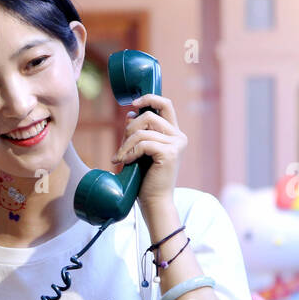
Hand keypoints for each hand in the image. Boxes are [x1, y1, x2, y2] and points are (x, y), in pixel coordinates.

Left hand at [111, 93, 187, 210]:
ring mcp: (176, 144)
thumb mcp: (140, 150)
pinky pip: (143, 144)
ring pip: (143, 131)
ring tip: (120, 158)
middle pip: (149, 115)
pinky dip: (130, 152)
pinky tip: (125, 162)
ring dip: (126, 144)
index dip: (149, 98)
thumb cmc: (146, 178)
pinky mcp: (170, 153)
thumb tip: (130, 114)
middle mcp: (178, 136)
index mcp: (174, 133)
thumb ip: (138, 132)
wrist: (155, 201)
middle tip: (121, 147)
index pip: (166, 104)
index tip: (132, 104)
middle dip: (129, 128)